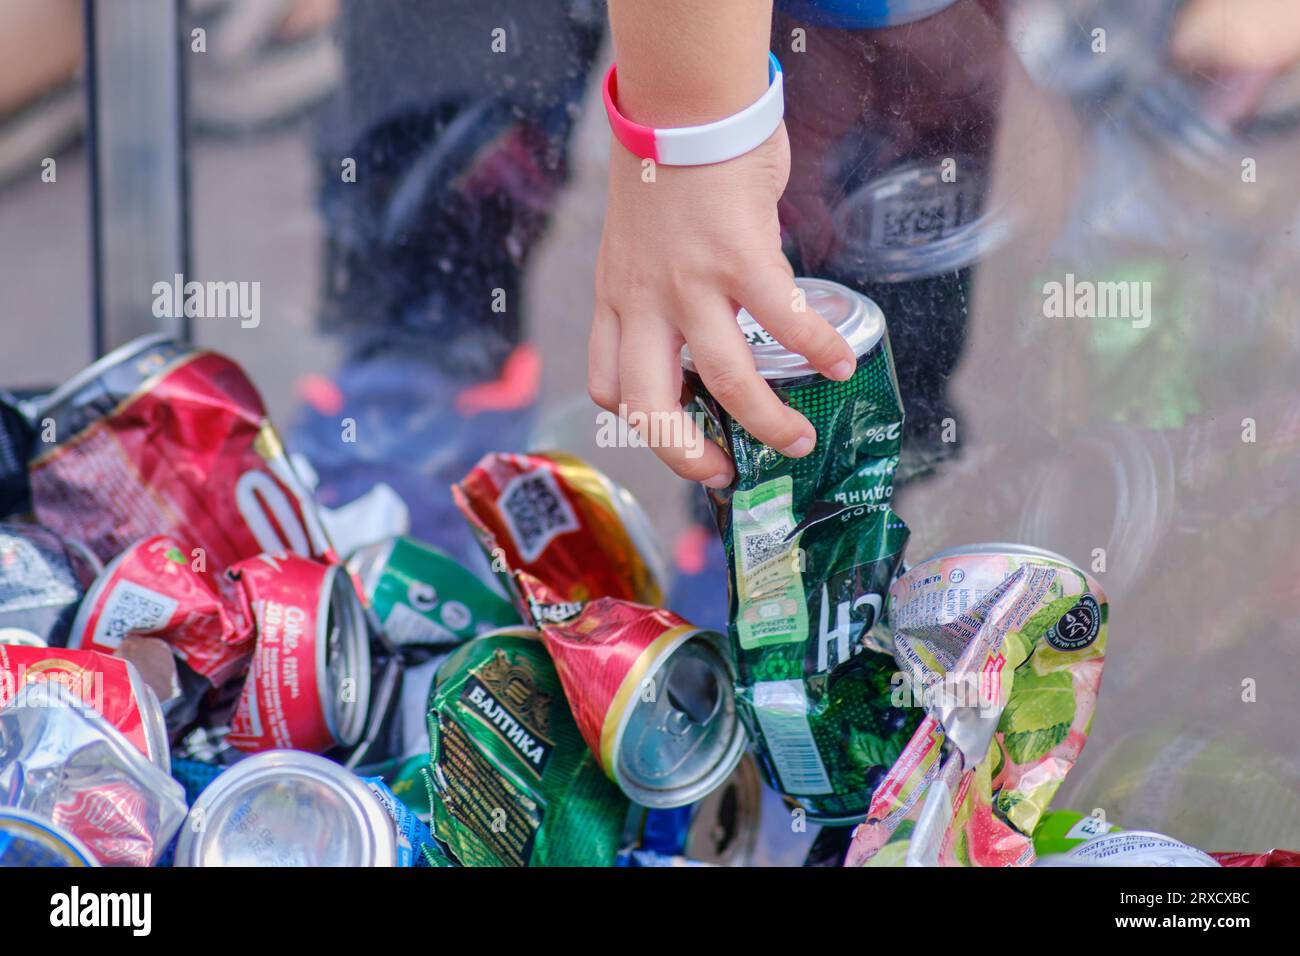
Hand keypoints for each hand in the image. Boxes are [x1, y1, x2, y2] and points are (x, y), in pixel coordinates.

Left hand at [589, 122, 855, 486]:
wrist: (684, 104)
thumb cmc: (668, 167)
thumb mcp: (639, 239)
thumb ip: (661, 285)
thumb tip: (714, 314)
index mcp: (615, 298)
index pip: (605, 382)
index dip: (636, 420)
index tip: (674, 431)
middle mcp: (642, 301)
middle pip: (648, 409)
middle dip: (686, 457)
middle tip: (724, 472)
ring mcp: (688, 284)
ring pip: (725, 380)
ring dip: (767, 422)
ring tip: (800, 438)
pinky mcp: (739, 259)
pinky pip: (784, 323)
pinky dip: (817, 350)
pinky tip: (840, 361)